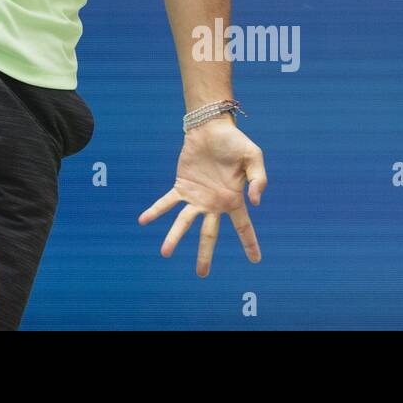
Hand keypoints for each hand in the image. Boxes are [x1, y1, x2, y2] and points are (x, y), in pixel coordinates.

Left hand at [138, 117, 265, 276]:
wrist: (211, 127)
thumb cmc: (235, 142)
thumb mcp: (254, 158)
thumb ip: (259, 180)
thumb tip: (253, 203)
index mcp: (234, 200)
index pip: (244, 227)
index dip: (250, 244)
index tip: (255, 260)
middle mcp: (214, 204)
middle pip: (209, 235)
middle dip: (205, 255)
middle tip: (201, 274)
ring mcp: (196, 197)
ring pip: (184, 222)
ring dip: (174, 237)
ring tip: (164, 253)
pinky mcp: (181, 185)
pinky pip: (166, 201)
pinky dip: (155, 211)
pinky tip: (143, 220)